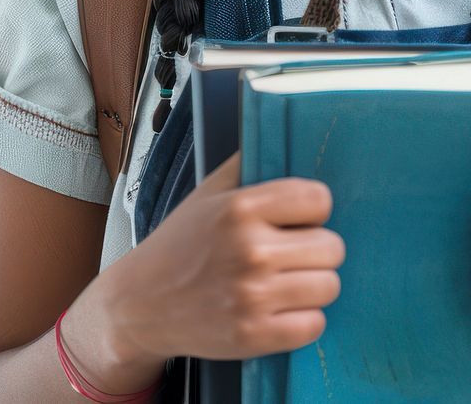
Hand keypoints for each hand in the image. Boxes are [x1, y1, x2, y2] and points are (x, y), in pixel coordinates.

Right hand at [109, 151, 344, 363]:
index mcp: (241, 208)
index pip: (319, 199)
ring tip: (288, 280)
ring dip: (314, 284)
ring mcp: (251, 297)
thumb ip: (249, 162)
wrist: (139, 305)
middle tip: (292, 252)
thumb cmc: (180, 243)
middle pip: (332, 247)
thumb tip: (284, 133)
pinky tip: (283, 308)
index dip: (314, 209)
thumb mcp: (210, 191)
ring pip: (328, 286)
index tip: (299, 218)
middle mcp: (249, 250)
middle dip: (317, 248)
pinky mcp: (252, 336)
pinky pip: (314, 325)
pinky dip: (304, 319)